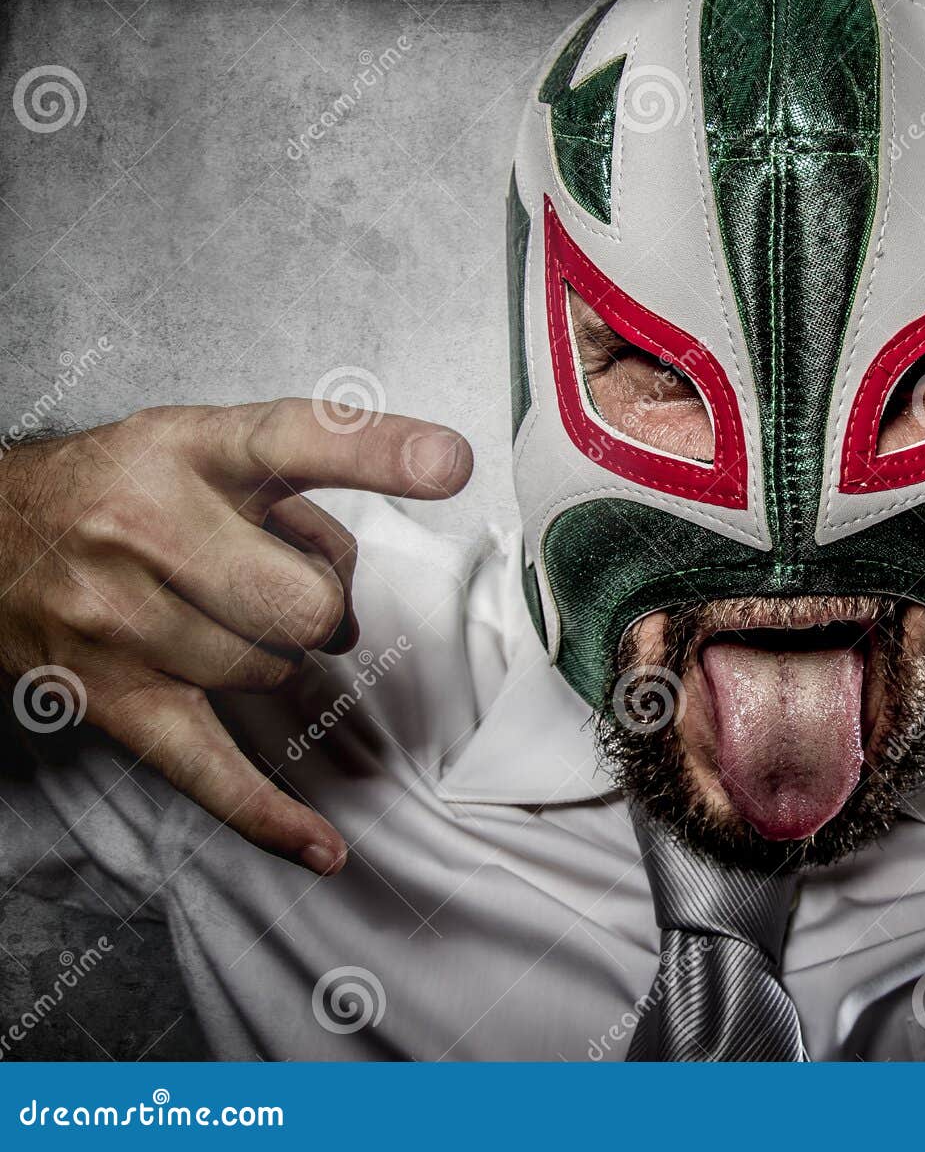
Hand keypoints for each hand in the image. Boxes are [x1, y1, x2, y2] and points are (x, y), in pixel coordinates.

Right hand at [0, 400, 471, 873]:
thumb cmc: (125, 488)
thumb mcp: (202, 448)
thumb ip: (294, 494)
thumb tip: (347, 596)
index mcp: (192, 446)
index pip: (299, 438)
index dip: (381, 453)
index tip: (449, 466)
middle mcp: (150, 524)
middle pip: (307, 600)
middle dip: (319, 603)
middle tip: (283, 586)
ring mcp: (124, 616)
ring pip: (275, 671)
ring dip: (275, 655)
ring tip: (224, 616)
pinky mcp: (113, 695)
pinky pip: (207, 769)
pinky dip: (268, 817)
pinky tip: (323, 848)